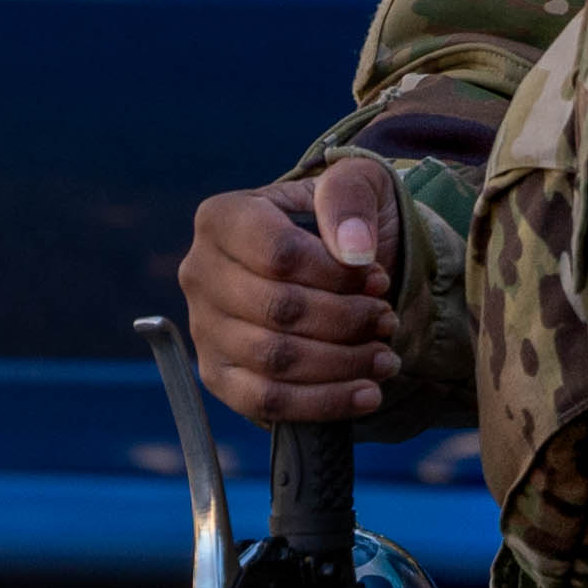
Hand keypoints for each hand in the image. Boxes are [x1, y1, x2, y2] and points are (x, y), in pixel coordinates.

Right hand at [182, 160, 410, 424]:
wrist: (337, 266)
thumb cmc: (343, 221)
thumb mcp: (357, 184)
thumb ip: (351, 199)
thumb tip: (354, 251)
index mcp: (223, 219)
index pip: (279, 256)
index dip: (338, 276)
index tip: (378, 279)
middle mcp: (201, 273)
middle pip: (279, 311)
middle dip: (347, 321)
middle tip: (387, 320)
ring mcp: (204, 329)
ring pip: (275, 360)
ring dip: (342, 364)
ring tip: (386, 357)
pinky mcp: (219, 377)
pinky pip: (266, 401)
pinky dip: (323, 402)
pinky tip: (367, 393)